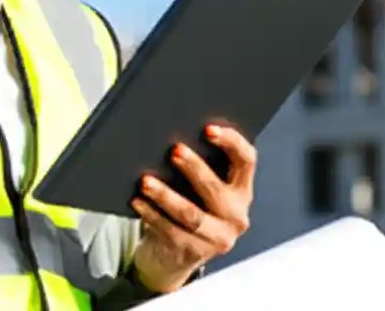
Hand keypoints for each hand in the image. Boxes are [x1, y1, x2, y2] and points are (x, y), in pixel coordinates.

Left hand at [128, 124, 256, 292]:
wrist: (175, 255)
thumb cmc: (187, 207)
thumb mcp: (198, 188)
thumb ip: (198, 165)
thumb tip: (171, 133)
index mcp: (241, 190)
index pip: (246, 160)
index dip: (231, 142)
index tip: (208, 129)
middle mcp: (236, 215)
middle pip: (215, 188)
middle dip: (194, 168)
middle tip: (174, 151)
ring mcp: (218, 237)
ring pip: (191, 213)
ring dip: (166, 195)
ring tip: (145, 181)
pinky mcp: (195, 252)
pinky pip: (171, 230)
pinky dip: (151, 214)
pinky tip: (138, 201)